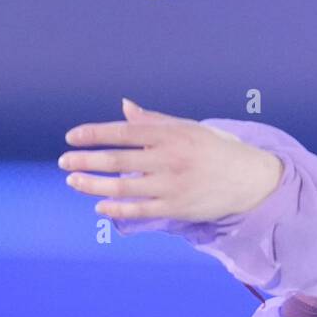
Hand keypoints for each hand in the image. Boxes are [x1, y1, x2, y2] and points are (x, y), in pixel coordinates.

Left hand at [60, 98, 283, 221]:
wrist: (251, 180)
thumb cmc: (217, 150)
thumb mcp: (189, 129)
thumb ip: (154, 121)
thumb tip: (124, 106)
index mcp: (172, 135)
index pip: (124, 132)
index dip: (94, 134)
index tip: (72, 138)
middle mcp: (170, 159)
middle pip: (117, 160)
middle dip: (85, 160)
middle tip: (65, 161)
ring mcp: (172, 185)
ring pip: (122, 186)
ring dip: (92, 184)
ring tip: (73, 181)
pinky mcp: (176, 207)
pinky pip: (138, 209)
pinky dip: (116, 208)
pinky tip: (99, 205)